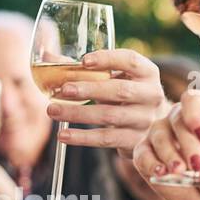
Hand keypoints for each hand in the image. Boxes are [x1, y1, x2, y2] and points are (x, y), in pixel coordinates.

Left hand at [49, 49, 169, 158]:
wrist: (151, 129)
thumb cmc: (125, 96)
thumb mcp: (114, 79)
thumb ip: (85, 69)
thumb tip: (47, 58)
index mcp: (147, 72)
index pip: (130, 60)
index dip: (107, 59)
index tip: (83, 61)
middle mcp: (151, 95)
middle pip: (120, 90)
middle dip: (89, 89)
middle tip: (63, 90)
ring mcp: (145, 120)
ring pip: (109, 116)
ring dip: (78, 113)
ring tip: (53, 110)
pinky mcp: (135, 141)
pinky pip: (106, 139)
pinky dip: (82, 137)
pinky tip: (63, 134)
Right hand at [132, 89, 199, 199]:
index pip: (193, 100)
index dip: (197, 114)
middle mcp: (179, 118)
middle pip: (177, 120)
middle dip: (189, 144)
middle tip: (199, 166)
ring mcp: (160, 134)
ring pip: (160, 137)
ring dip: (171, 156)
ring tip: (182, 173)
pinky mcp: (145, 154)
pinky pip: (143, 155)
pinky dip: (152, 165)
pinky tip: (162, 173)